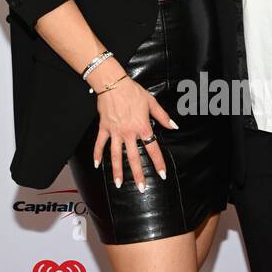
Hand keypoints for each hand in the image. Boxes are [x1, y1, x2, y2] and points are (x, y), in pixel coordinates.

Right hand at [91, 73, 176, 189]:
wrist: (113, 83)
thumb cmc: (133, 91)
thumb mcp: (151, 102)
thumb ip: (163, 117)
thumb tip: (174, 126)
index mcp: (142, 127)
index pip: (152, 149)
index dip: (158, 163)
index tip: (162, 175)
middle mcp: (128, 133)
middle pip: (133, 158)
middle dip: (138, 175)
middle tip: (141, 188)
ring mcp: (115, 132)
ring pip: (115, 155)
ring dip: (117, 171)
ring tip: (118, 184)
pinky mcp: (104, 128)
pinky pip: (100, 144)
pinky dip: (97, 154)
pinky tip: (97, 165)